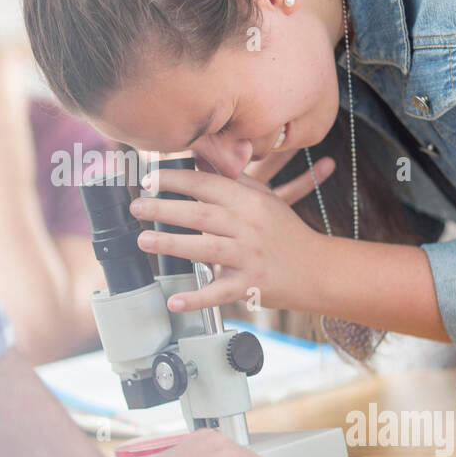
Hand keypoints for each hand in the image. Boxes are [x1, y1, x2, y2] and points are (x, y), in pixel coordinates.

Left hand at [128, 156, 336, 313]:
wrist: (319, 268)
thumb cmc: (286, 232)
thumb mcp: (264, 198)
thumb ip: (232, 179)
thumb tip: (199, 157)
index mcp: (249, 201)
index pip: (206, 185)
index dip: (175, 180)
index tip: (149, 178)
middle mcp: (248, 226)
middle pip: (200, 214)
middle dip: (164, 208)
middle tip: (136, 206)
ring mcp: (250, 256)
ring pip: (206, 248)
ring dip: (172, 244)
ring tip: (143, 240)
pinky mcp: (251, 284)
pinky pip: (219, 291)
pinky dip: (196, 297)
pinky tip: (174, 300)